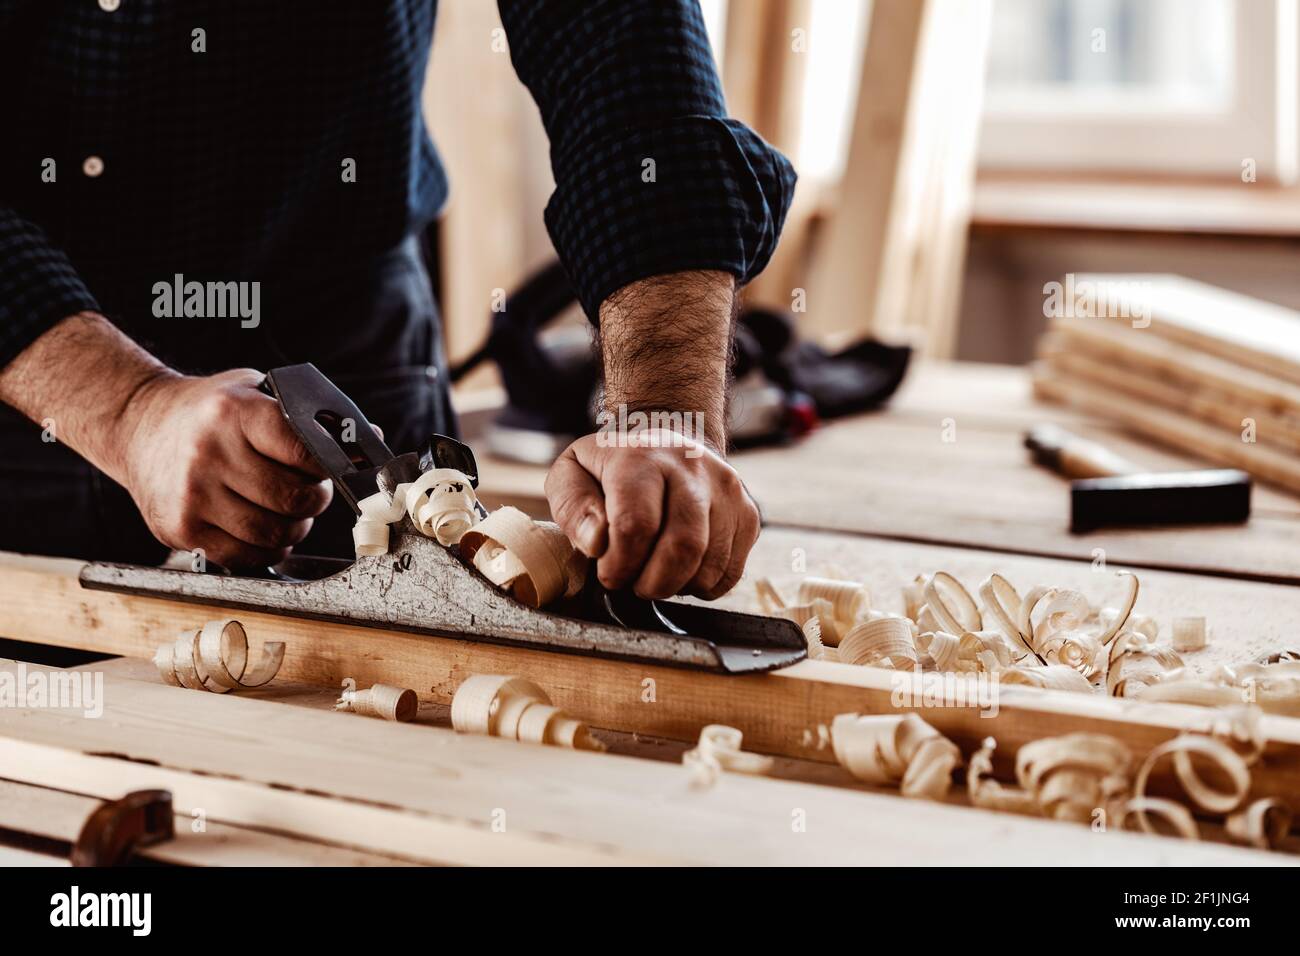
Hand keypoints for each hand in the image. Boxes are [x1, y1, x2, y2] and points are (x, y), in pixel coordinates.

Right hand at [118, 368, 332, 567]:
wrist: (137, 426)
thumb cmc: (209, 412)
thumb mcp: (253, 393)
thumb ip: (305, 417)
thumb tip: (370, 438)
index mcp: (234, 412)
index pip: (305, 451)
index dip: (327, 466)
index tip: (326, 467)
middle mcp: (209, 452)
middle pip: (294, 498)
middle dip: (314, 501)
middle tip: (310, 494)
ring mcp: (192, 494)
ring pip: (272, 532)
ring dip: (294, 529)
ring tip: (288, 513)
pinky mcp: (180, 527)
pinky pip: (244, 555)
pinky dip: (266, 549)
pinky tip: (264, 531)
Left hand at [545, 428, 759, 599]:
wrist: (667, 441)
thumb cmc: (612, 467)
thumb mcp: (572, 475)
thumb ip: (575, 509)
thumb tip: (598, 543)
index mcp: (642, 456)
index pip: (636, 525)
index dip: (619, 564)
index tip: (609, 574)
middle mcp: (692, 468)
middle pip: (682, 548)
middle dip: (652, 583)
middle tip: (634, 583)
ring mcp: (727, 490)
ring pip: (709, 567)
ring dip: (676, 586)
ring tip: (656, 572)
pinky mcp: (748, 514)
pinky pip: (730, 573)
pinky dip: (702, 585)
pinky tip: (682, 568)